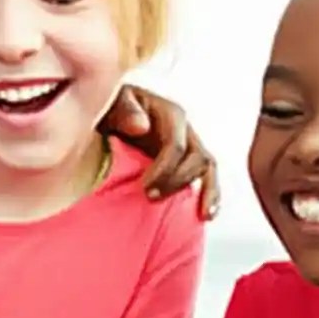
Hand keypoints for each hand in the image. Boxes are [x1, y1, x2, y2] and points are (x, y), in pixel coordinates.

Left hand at [100, 85, 220, 219]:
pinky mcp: (185, 162)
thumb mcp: (111, 102)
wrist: (109, 116)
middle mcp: (184, 130)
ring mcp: (188, 146)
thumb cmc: (109, 107)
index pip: (175, 145)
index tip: (144, 188)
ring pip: (207, 169)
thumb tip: (141, 127)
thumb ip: (124, 109)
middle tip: (151, 199)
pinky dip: (209, 195)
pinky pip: (204, 178)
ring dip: (206, 192)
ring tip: (204, 215)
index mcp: (170, 114)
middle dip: (177, 181)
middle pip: (197, 158)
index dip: (164, 169)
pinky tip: (206, 215)